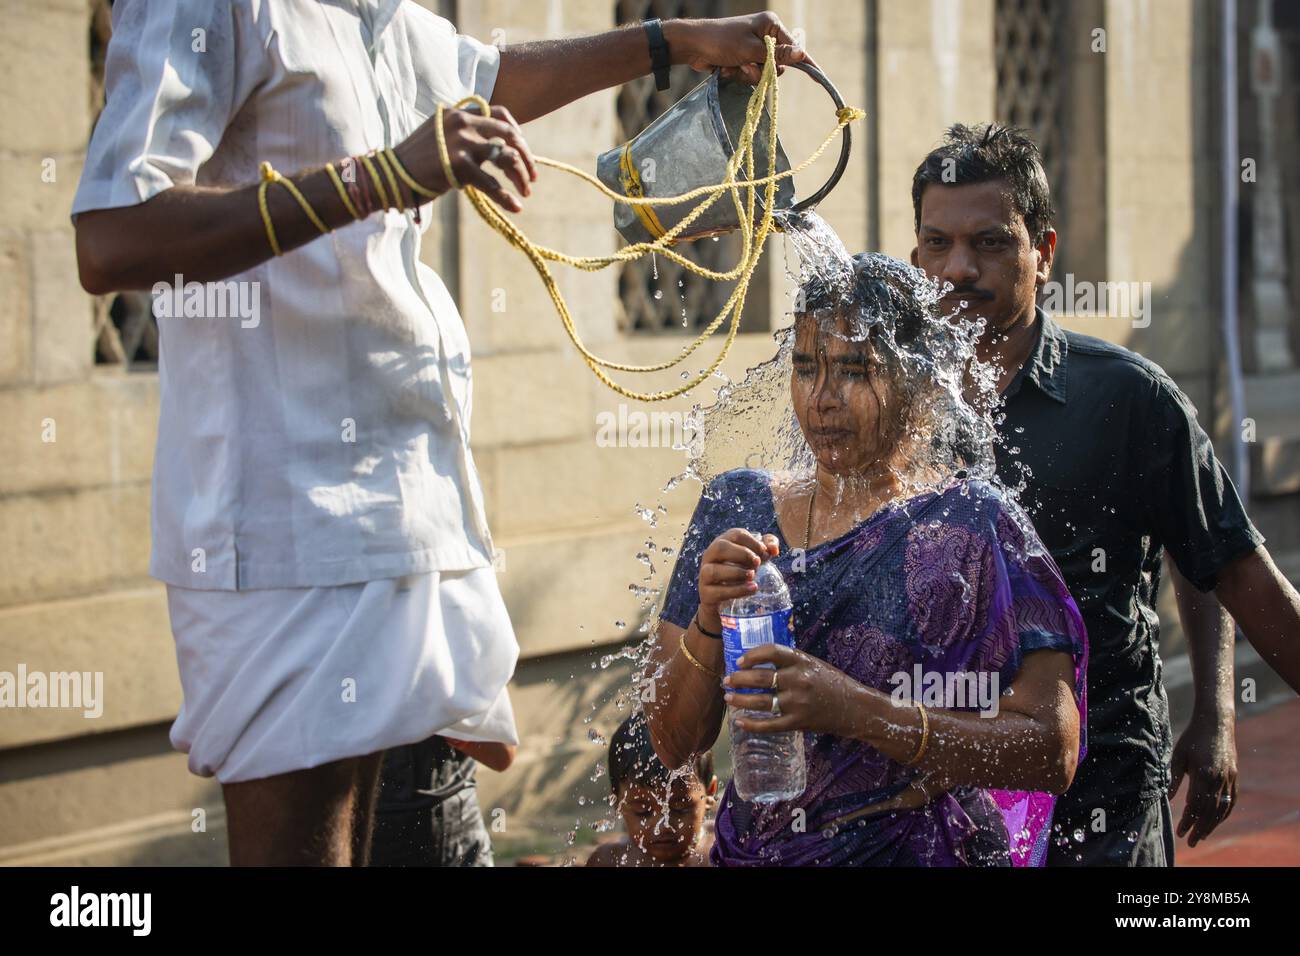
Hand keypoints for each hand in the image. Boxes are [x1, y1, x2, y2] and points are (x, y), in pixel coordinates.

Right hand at [392, 103, 536, 212]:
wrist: (390, 174)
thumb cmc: (416, 161)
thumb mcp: (440, 136)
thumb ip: (464, 135)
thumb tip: (493, 149)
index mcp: (458, 113)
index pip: (500, 113)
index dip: (517, 132)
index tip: (522, 149)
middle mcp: (462, 123)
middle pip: (508, 134)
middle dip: (525, 156)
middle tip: (532, 176)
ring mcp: (461, 143)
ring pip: (506, 157)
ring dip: (521, 176)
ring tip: (526, 192)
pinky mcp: (459, 166)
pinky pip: (492, 184)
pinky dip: (507, 197)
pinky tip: (516, 207)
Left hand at [667, 13, 811, 84]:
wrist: (693, 46)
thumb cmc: (722, 41)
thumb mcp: (751, 50)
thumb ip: (777, 55)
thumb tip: (801, 54)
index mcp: (770, 25)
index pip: (793, 47)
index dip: (804, 62)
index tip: (819, 76)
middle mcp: (764, 36)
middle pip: (778, 65)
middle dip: (763, 70)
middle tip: (747, 65)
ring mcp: (753, 48)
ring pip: (763, 73)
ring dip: (748, 74)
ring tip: (733, 65)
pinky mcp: (743, 59)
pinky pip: (750, 75)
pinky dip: (738, 74)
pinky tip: (725, 67)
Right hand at [696, 528, 778, 633]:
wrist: (723, 600)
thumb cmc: (740, 571)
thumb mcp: (754, 557)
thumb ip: (766, 547)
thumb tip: (773, 549)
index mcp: (723, 542)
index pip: (735, 535)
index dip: (752, 542)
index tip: (765, 552)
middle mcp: (710, 556)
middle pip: (720, 547)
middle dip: (742, 554)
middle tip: (758, 563)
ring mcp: (705, 575)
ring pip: (713, 570)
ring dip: (736, 572)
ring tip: (752, 576)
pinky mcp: (706, 593)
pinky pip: (717, 591)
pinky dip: (736, 590)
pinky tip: (751, 589)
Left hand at [722, 643, 862, 737]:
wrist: (855, 708)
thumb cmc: (833, 683)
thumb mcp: (813, 665)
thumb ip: (790, 663)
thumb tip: (760, 663)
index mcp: (802, 661)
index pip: (771, 652)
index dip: (752, 656)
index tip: (740, 661)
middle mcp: (798, 680)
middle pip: (760, 678)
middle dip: (738, 680)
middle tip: (726, 681)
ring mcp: (797, 702)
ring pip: (761, 701)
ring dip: (740, 700)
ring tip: (728, 698)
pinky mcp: (798, 722)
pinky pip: (769, 725)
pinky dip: (752, 725)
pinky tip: (739, 722)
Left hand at [1168, 713, 1237, 846]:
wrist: (1216, 723)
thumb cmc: (1192, 738)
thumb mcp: (1178, 755)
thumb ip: (1173, 778)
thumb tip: (1166, 798)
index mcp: (1204, 774)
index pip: (1196, 805)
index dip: (1188, 820)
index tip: (1180, 831)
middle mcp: (1219, 779)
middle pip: (1210, 811)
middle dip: (1199, 828)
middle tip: (1190, 841)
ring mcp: (1229, 779)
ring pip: (1222, 809)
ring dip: (1211, 825)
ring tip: (1201, 836)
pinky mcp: (1234, 777)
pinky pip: (1231, 801)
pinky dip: (1224, 814)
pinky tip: (1216, 821)